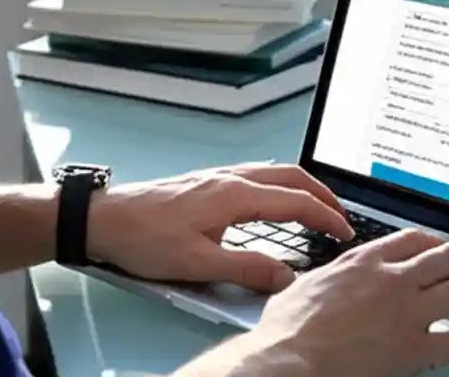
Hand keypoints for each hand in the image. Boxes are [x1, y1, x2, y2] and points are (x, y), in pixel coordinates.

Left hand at [85, 163, 353, 291]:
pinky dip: (280, 185)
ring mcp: (218, 176)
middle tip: (341, 218)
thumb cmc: (144, 239)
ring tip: (317, 207)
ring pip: (274, 172)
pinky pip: (258, 174)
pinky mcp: (207, 181)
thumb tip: (286, 277)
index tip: (344, 234)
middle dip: (322, 195)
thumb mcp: (198, 263)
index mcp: (235, 194)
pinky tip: (275, 199)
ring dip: (302, 187)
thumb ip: (247, 269)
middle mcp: (231, 178)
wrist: (104, 218)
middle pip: (291, 177)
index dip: (325, 217)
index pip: (295, 202)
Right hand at [245, 229, 448, 375]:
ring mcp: (407, 312)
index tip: (438, 252)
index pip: (414, 239)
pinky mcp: (415, 349)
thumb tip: (323, 281)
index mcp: (363, 261)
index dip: (434, 245)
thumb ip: (327, 279)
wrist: (287, 363)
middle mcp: (392, 279)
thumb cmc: (285, 333)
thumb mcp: (303, 286)